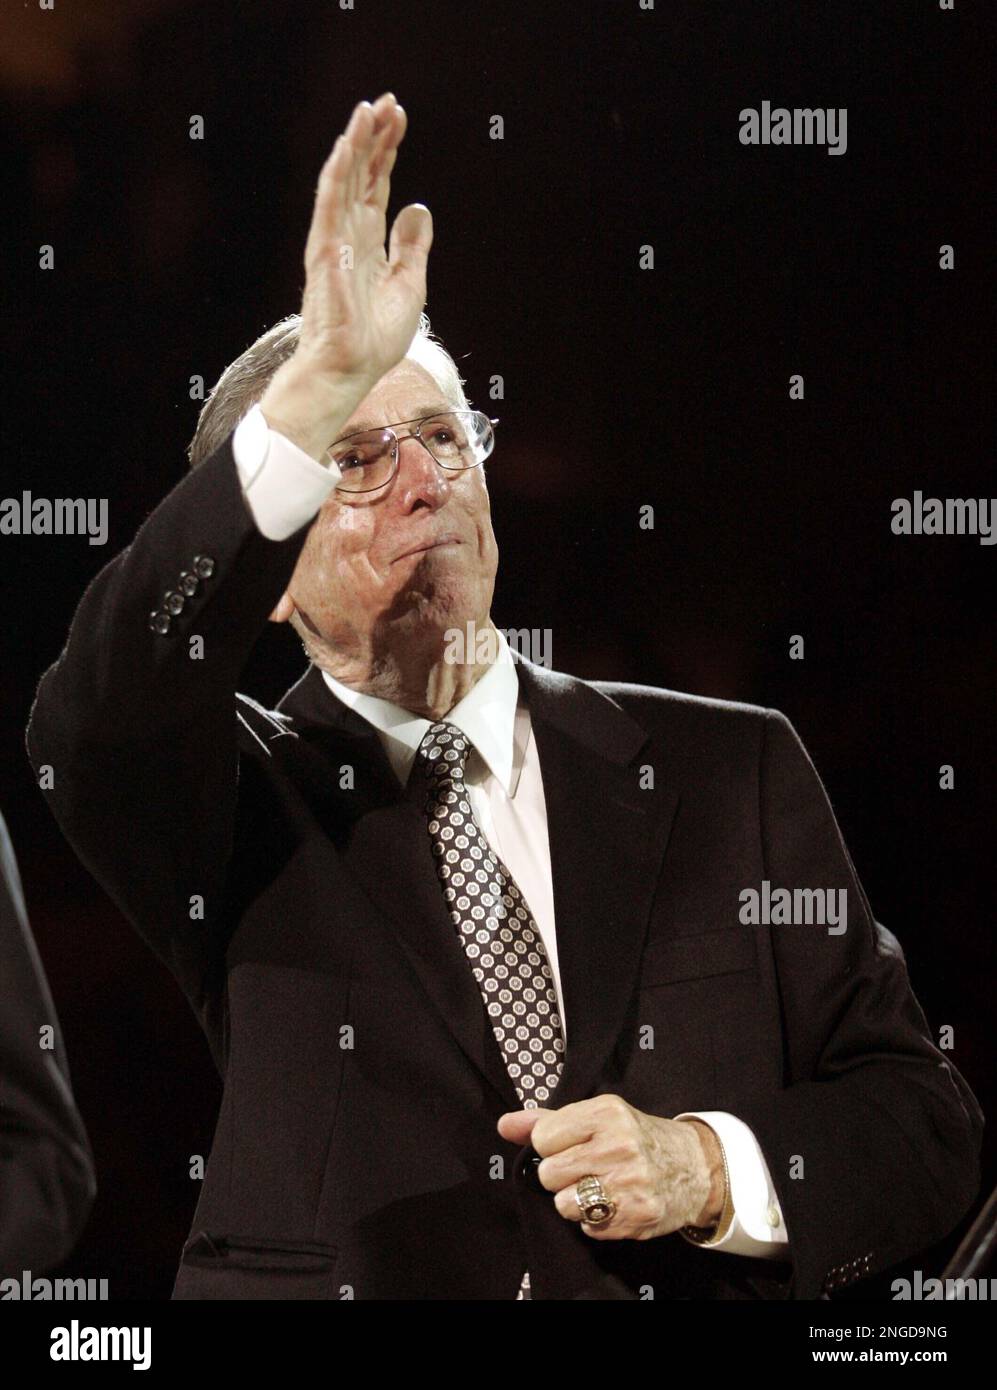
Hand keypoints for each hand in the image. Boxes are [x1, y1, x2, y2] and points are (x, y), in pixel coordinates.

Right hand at [260, 93, 433, 457]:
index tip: (398, 117)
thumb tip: (419, 209)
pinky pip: (329, 209)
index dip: (387, 151)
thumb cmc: (373, 339)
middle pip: (360, 175)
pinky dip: (336, 178)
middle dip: (372, 137)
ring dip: (353, 145)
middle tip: (387, 102)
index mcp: (368, 242)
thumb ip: (412, 247)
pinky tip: (345, 151)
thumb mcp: (409, 286)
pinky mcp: (324, 256)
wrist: (349, 371)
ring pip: (342, 181)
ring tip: (366, 111)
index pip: (376, 185)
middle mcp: (348, 235)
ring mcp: (334, 243)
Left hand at [497, 1095, 724, 1240]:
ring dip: (576, 1202)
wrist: (694, 1167)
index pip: (543, 1138)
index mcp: (607, 1113)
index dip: (551, 1146)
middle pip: (549, 1174)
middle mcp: (619, 1146)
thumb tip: (504, 1125)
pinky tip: (615, 1204)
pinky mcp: (638, 1216)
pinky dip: (596, 1221)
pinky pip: (588, 1228)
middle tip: (586, 1168)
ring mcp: (630, 1183)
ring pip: (564, 1204)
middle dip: (562, 1175)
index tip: (571, 1145)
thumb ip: (547, 1121)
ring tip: (600, 1188)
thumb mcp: (597, 1117)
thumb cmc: (637, 1137)